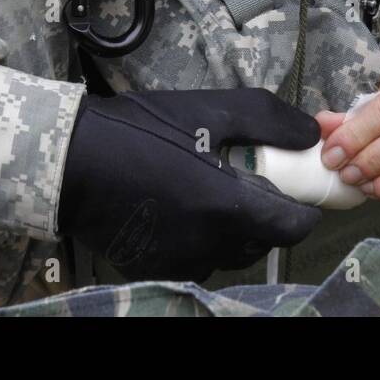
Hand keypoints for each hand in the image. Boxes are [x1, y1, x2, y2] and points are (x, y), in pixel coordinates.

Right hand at [58, 89, 321, 281]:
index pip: (294, 228)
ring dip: (234, 230)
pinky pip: (194, 260)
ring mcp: (179, 263)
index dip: (304, 209)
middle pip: (262, 242)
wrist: (68, 160)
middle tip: (249, 180)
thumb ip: (268, 120)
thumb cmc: (139, 130)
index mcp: (228, 208)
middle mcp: (209, 246)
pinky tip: (181, 209)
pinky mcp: (153, 269)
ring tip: (212, 192)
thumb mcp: (207, 109)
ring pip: (229, 254)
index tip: (298, 190)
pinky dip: (200, 240)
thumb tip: (311, 133)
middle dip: (267, 215)